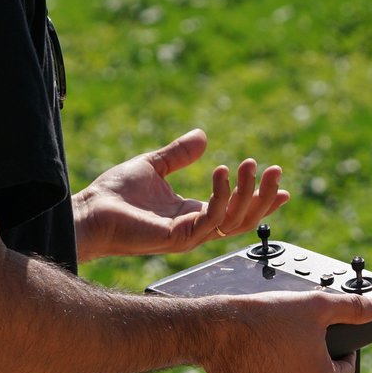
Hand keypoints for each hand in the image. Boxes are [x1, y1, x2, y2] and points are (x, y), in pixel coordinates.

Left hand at [73, 129, 287, 262]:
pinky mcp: (179, 236)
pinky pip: (212, 218)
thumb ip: (179, 154)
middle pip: (244, 219)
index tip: (282, 185)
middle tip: (274, 170)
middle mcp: (195, 228)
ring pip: (235, 221)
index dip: (262, 200)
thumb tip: (203, 135)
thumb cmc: (114, 195)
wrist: (89, 211)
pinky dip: (222, 195)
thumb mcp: (153, 165)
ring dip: (250, 194)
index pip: (237, 212)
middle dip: (264, 196)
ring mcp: (189, 236)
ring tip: (253, 166)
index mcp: (192, 214)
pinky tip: (221, 171)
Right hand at [197, 290, 371, 372]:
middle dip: (315, 361)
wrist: (218, 329)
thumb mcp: (317, 306)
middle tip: (300, 338)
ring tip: (280, 346)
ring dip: (293, 372)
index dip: (342, 351)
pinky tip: (262, 358)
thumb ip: (353, 308)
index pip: (346, 371)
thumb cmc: (268, 318)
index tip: (330, 338)